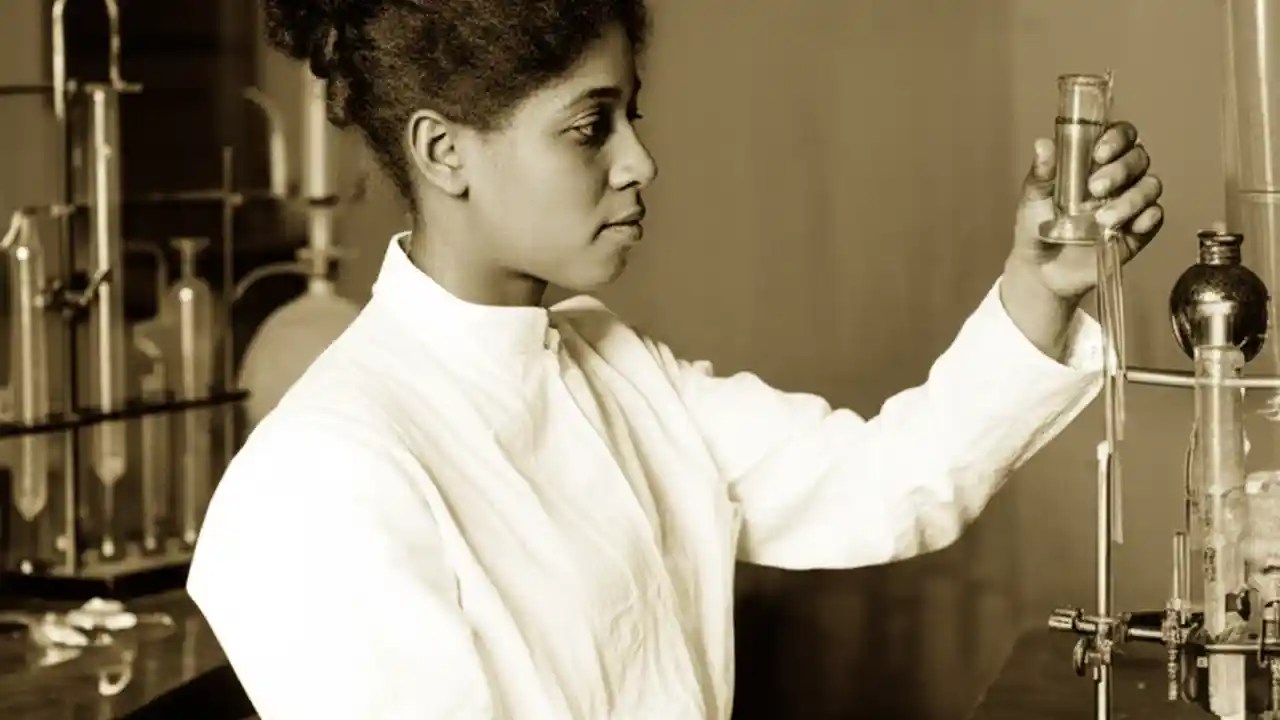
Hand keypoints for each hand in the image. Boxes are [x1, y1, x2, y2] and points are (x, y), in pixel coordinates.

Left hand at [1006, 121, 1164, 302]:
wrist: (1040, 270)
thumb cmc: (1036, 226)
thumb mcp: (1033, 198)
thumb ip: (1041, 173)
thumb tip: (1042, 144)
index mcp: (1094, 162)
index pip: (1120, 135)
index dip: (1117, 138)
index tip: (1099, 154)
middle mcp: (1119, 178)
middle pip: (1138, 158)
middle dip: (1121, 170)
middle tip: (1095, 189)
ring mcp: (1130, 204)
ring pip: (1150, 186)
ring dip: (1132, 198)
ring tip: (1103, 218)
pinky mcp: (1138, 231)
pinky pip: (1155, 217)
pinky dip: (1148, 218)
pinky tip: (1133, 226)